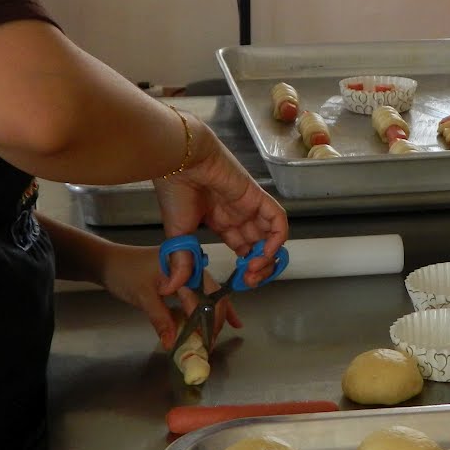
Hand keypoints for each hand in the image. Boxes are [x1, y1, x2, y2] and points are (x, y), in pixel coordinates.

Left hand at [95, 241, 245, 349]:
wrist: (110, 262)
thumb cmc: (124, 273)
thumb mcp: (142, 296)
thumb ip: (160, 319)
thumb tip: (172, 343)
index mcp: (185, 267)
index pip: (203, 298)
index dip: (206, 322)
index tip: (205, 342)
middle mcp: (193, 268)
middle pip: (213, 297)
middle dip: (214, 322)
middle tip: (209, 344)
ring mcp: (190, 273)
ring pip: (211, 298)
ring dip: (216, 318)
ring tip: (216, 337)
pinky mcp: (185, 280)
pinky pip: (204, 296)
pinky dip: (215, 310)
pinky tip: (232, 322)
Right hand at [153, 121, 289, 289]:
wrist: (180, 161)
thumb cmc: (175, 191)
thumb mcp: (178, 234)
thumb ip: (182, 261)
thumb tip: (172, 288)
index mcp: (220, 221)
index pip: (243, 248)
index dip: (246, 266)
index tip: (240, 281)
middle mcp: (238, 214)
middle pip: (259, 244)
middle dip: (259, 266)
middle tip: (250, 279)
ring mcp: (249, 206)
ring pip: (271, 234)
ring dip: (269, 256)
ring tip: (255, 269)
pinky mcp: (257, 197)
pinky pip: (277, 219)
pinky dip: (277, 237)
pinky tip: (265, 252)